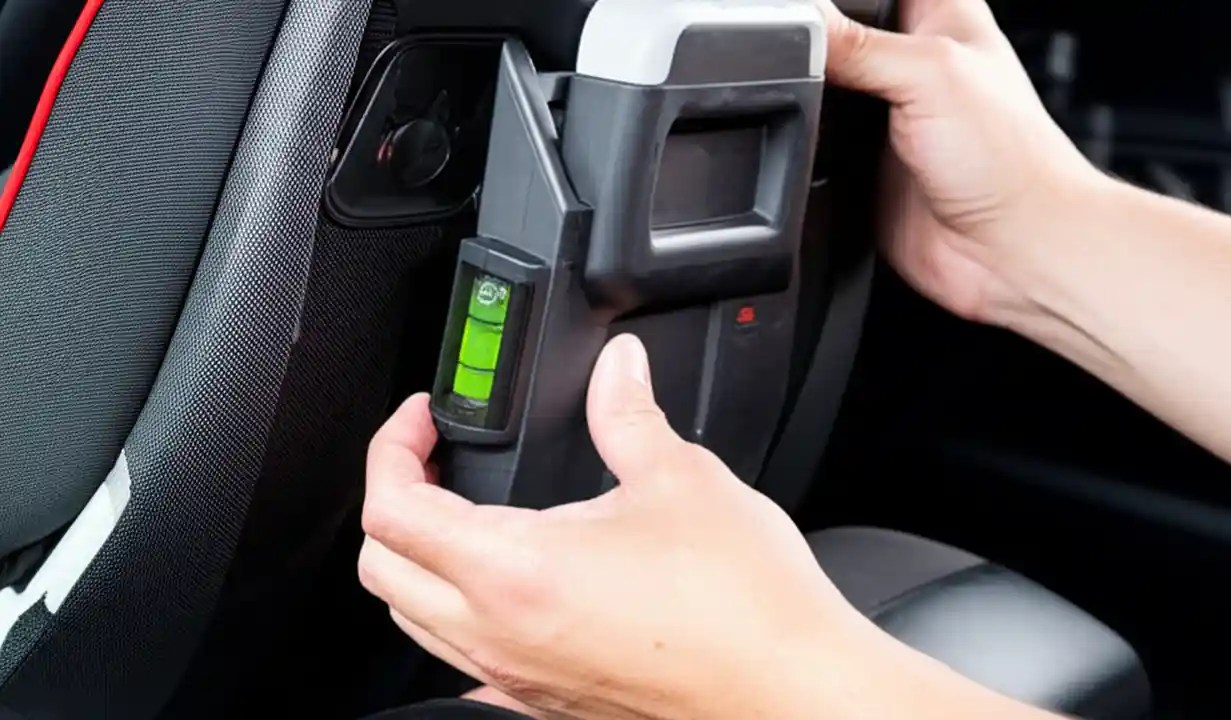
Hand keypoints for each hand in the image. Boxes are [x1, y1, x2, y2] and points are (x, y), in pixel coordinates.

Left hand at [358, 335, 883, 718]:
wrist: (789, 688)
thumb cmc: (742, 606)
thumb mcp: (680, 478)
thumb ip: (628, 412)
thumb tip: (617, 367)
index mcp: (515, 569)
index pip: (391, 508)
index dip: (393, 447)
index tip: (425, 420)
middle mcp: (499, 632)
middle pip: (381, 569)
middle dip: (391, 501)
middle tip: (435, 460)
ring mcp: (517, 676)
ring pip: (413, 621)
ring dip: (417, 561)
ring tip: (465, 515)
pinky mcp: (545, 702)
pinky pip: (463, 661)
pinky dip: (457, 617)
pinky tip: (508, 593)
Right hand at [820, 0, 1101, 322]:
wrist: (1011, 251)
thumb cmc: (1010, 160)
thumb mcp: (929, 75)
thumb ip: (859, 46)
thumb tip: (796, 25)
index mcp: (938, 13)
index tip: (810, 11)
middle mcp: (909, 61)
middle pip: (835, 32)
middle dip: (810, 43)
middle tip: (803, 57)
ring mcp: (882, 116)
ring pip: (818, 90)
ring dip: (803, 99)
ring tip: (799, 101)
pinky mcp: (860, 165)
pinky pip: (812, 146)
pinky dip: (800, 149)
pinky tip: (802, 148)